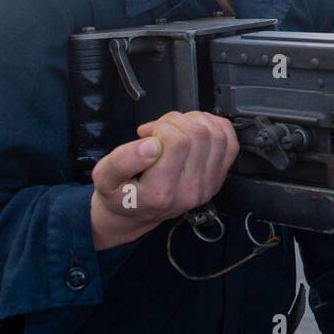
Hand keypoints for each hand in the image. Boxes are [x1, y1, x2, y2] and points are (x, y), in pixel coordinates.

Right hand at [89, 110, 240, 250]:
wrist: (134, 212)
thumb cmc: (120, 192)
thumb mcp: (104, 177)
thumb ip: (123, 160)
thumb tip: (151, 145)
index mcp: (161, 193)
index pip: (177, 141)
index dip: (160, 127)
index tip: (145, 133)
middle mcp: (190, 191)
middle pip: (199, 134)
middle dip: (177, 120)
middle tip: (159, 129)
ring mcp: (208, 185)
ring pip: (216, 134)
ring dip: (195, 121)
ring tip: (175, 128)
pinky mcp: (218, 178)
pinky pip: (230, 143)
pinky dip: (215, 127)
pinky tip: (194, 129)